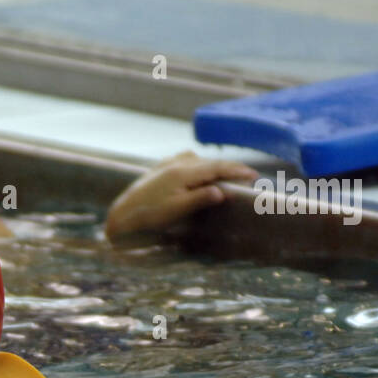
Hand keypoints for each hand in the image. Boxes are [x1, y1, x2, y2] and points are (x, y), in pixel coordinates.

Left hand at [106, 151, 258, 239]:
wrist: (122, 215)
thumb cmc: (149, 216)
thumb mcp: (176, 210)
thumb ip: (199, 199)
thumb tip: (223, 191)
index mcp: (183, 172)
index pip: (216, 167)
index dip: (237, 170)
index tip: (254, 175)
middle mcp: (176, 163)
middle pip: (210, 162)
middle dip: (229, 168)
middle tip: (248, 176)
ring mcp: (167, 164)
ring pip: (198, 161)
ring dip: (214, 166)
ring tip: (229, 175)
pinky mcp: (161, 169)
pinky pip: (187, 162)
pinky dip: (200, 165)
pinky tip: (201, 172)